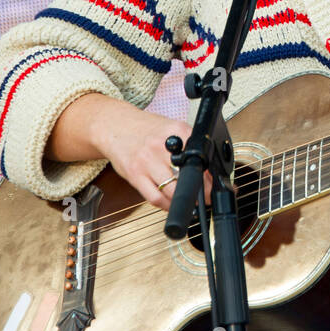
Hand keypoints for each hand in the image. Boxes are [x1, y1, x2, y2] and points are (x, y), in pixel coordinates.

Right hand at [98, 109, 213, 210]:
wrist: (116, 125)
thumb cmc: (147, 129)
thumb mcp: (172, 129)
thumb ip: (190, 145)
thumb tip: (210, 170)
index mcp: (176, 131)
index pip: (200, 157)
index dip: (210, 176)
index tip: (213, 185)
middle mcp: (161, 145)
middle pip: (188, 176)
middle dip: (200, 192)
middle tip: (205, 198)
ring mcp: (147, 161)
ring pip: (172, 190)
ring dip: (184, 202)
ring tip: (190, 203)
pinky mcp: (135, 174)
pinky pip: (154, 197)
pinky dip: (166, 205)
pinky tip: (170, 204)